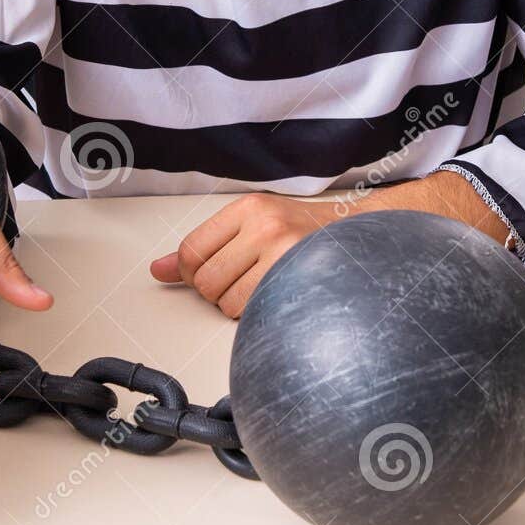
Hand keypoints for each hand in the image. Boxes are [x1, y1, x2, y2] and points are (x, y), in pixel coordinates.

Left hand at [149, 173, 511, 319]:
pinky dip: (261, 316)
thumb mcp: (254, 227)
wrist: (368, 241)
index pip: (191, 252)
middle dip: (219, 292)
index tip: (205, 276)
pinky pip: (255, 314)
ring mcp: (286, 254)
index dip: (190, 273)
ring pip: (227, 304)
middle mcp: (266, 226)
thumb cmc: (307, 238)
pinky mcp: (301, 281)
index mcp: (251, 208)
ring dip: (242, 307)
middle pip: (205, 282)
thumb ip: (205, 248)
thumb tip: (157, 270)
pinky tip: (282, 300)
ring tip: (270, 289)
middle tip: (250, 280)